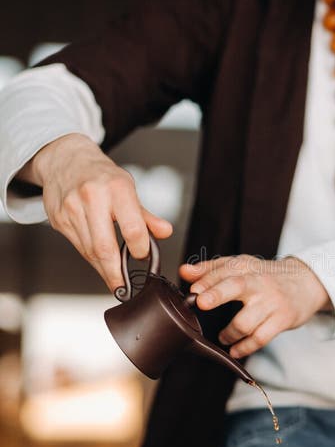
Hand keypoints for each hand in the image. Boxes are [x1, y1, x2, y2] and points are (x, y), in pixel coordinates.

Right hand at [28, 133, 172, 290]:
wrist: (66, 159)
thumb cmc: (101, 175)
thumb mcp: (128, 187)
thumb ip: (146, 215)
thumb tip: (165, 232)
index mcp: (116, 188)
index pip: (132, 228)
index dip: (139, 248)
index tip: (143, 258)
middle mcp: (92, 197)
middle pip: (104, 246)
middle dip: (115, 272)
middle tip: (123, 287)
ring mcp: (72, 208)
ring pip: (89, 250)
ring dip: (103, 268)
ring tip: (114, 277)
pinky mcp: (59, 218)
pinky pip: (78, 246)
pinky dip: (90, 257)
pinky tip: (99, 261)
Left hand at [180, 254, 331, 357]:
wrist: (306, 283)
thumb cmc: (266, 276)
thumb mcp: (242, 267)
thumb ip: (211, 270)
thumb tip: (184, 272)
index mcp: (246, 267)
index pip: (224, 270)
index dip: (207, 279)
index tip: (193, 290)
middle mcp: (259, 282)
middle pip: (236, 286)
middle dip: (217, 294)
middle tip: (201, 303)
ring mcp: (272, 302)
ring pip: (245, 321)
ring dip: (229, 333)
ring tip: (223, 337)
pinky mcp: (282, 320)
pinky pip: (260, 338)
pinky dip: (244, 347)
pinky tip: (234, 350)